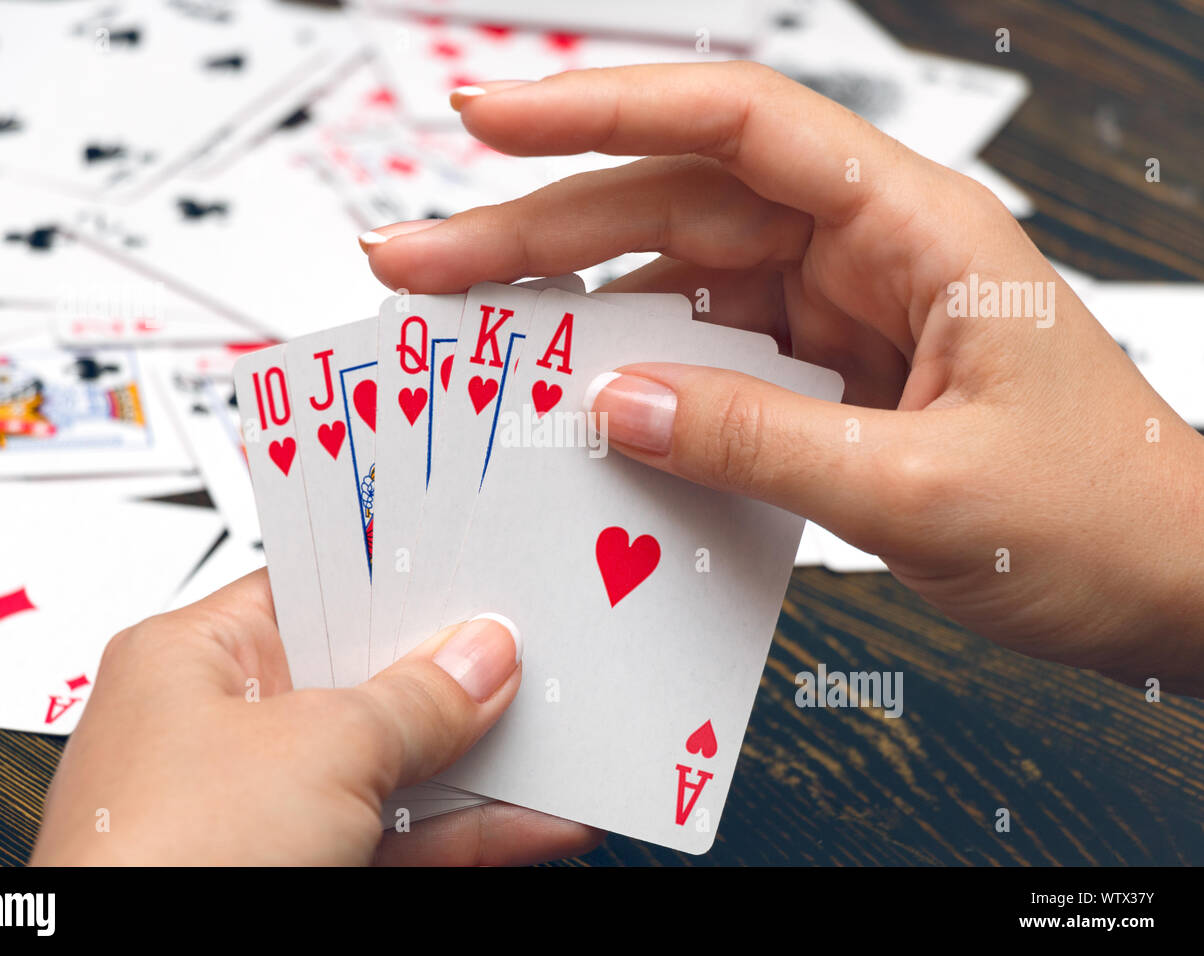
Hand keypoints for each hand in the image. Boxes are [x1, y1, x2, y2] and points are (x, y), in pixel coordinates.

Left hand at [31, 569, 599, 864]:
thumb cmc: (159, 862)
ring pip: (394, 771)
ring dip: (479, 763)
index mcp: (191, 661)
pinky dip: (470, 833)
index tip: (475, 576)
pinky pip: (401, 840)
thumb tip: (480, 657)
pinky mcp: (301, 874)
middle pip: (365, 683)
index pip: (313, 592)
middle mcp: (220, 732)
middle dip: (454, 679)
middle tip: (532, 656)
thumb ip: (416, 700)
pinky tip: (538, 820)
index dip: (397, 582)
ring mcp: (263, 812)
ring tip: (560, 740)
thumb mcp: (320, 749)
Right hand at [359, 63, 1203, 694]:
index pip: (738, 126)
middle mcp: (865, 253)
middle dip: (537, 225)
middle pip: (672, 204)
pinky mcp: (821, 373)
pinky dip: (631, 371)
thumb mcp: (926, 488)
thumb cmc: (1107, 515)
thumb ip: (763, 443)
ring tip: (469, 324)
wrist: (1170, 583)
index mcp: (914, 231)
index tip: (492, 121)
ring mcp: (836, 313)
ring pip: (675, 278)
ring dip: (569, 299)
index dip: (603, 109)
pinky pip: (703, 352)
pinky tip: (571, 391)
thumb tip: (623, 404)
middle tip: (425, 257)